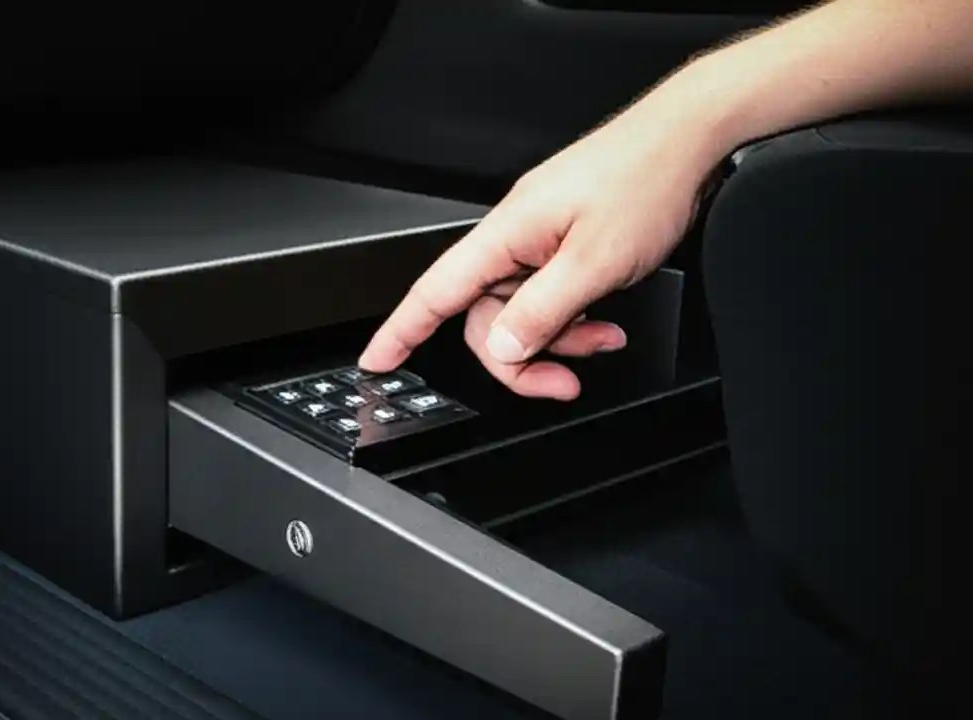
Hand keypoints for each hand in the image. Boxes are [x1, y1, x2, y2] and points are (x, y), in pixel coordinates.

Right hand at [358, 109, 722, 398]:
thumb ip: (543, 311)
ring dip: (560, 338)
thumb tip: (502, 347)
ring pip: (524, 310)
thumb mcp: (594, 262)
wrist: (689, 140)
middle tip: (560, 383)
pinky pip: (552, 294)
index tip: (376, 360)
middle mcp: (516, 235)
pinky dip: (576, 316)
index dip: (401, 330)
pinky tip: (607, 321)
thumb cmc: (644, 180)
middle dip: (520, 358)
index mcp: (507, 233)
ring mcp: (541, 238)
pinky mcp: (566, 240)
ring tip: (602, 341)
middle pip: (487, 317)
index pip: (436, 291)